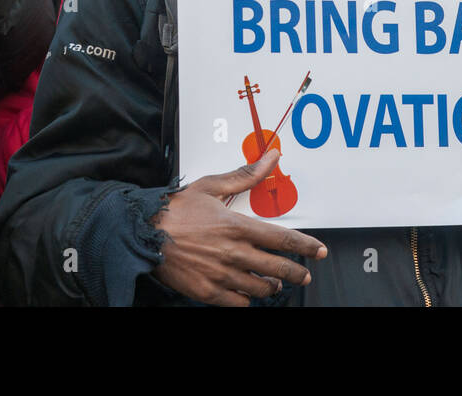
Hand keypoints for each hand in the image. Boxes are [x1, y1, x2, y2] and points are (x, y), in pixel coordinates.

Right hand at [151, 150, 327, 306]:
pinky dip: (247, 299)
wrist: (142, 233)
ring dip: (271, 286)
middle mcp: (234, 253)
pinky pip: (239, 302)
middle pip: (279, 268)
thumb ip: (245, 175)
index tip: (319, 252)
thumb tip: (270, 158)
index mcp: (237, 226)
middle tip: (303, 274)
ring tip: (272, 282)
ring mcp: (222, 275)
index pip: (284, 239)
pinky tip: (246, 292)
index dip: (307, 247)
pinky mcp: (208, 291)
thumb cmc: (175, 210)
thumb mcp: (210, 186)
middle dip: (296, 273)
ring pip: (261, 288)